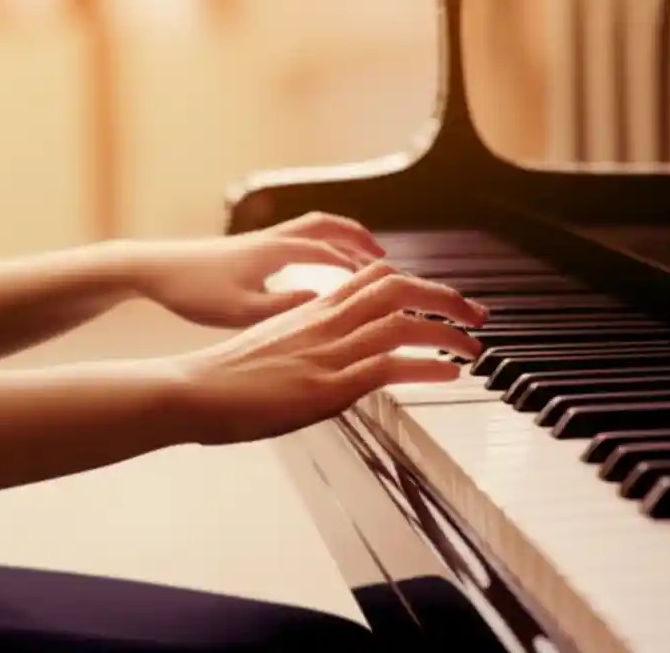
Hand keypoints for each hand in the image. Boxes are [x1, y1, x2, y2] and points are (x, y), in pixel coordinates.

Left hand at [131, 212, 386, 327]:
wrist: (154, 269)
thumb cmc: (193, 291)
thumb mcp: (240, 311)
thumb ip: (283, 309)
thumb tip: (323, 306)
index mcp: (273, 252)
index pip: (330, 252)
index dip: (361, 267)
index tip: (387, 281)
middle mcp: (270, 239)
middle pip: (326, 226)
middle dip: (358, 239)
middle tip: (384, 258)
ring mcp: (259, 241)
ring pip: (310, 229)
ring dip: (339, 240)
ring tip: (359, 261)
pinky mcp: (247, 249)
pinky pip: (295, 238)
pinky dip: (317, 246)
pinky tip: (315, 271)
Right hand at [167, 262, 487, 445]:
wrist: (192, 390)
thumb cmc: (221, 377)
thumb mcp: (270, 346)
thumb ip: (304, 342)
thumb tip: (327, 353)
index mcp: (311, 311)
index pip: (375, 279)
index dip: (416, 283)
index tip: (440, 300)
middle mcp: (324, 323)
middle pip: (399, 288)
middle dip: (446, 297)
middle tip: (477, 314)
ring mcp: (327, 353)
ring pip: (402, 323)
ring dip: (449, 331)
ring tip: (475, 346)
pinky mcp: (327, 386)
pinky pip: (389, 366)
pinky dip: (426, 366)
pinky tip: (449, 372)